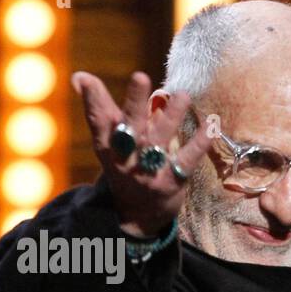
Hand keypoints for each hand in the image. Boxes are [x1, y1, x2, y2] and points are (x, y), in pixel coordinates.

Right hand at [70, 70, 211, 238]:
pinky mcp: (172, 182)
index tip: (88, 79)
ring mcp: (149, 171)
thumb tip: (80, 76)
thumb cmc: (124, 165)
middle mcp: (126, 158)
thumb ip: (99, 108)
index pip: (98, 120)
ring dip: (171, 116)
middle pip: (129, 128)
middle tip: (140, 76)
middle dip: (133, 103)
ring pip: (159, 140)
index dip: (93, 100)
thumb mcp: (108, 142)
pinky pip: (187, 160)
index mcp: (107, 146)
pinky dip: (199, 143)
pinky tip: (210, 127)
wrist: (138, 215)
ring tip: (183, 95)